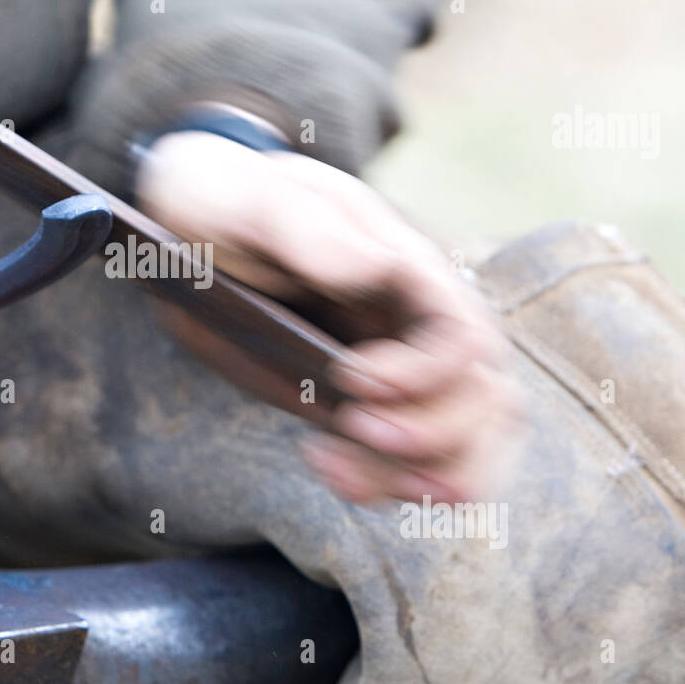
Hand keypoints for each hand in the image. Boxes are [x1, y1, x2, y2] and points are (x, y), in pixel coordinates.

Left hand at [136, 129, 524, 505]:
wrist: (198, 229)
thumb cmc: (234, 203)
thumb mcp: (254, 199)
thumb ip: (307, 226)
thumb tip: (376, 266)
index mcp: (408, 269)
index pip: (464, 336)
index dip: (425, 372)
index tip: (352, 378)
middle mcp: (421, 325)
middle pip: (485, 399)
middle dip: (433, 433)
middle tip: (357, 428)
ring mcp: (404, 372)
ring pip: (470, 442)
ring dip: (423, 476)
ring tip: (344, 475)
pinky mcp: (370, 408)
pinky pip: (418, 463)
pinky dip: (390, 485)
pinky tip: (331, 471)